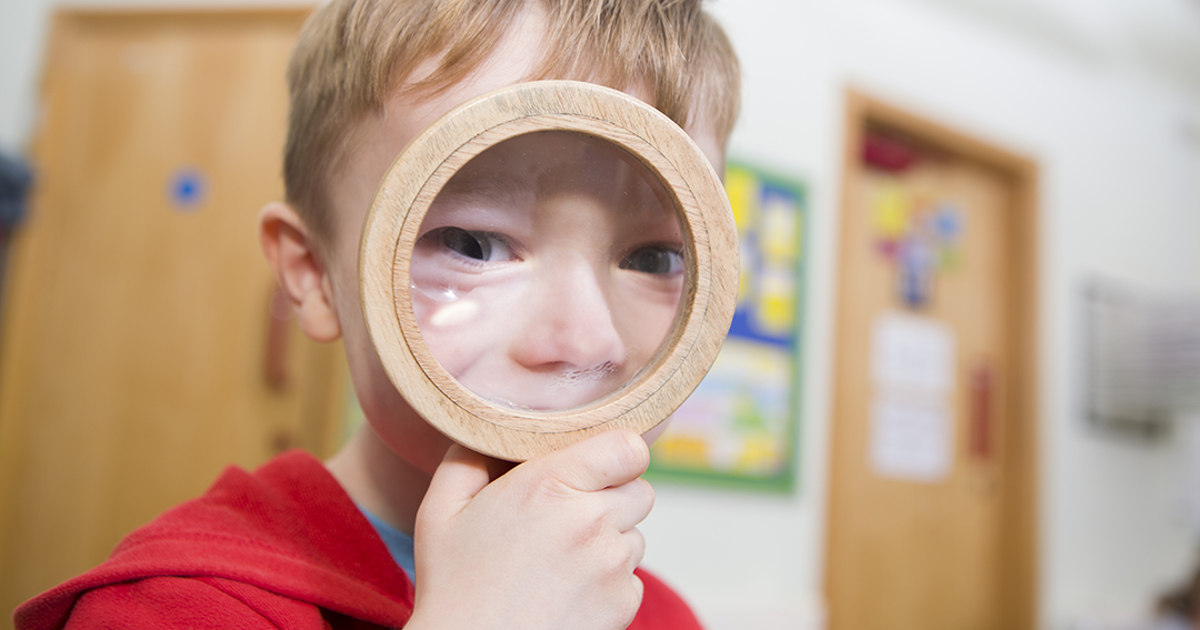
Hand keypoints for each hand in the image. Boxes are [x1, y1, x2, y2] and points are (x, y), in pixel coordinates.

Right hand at [407, 430, 653, 629]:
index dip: (618, 455)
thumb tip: (486, 434)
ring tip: (563, 559)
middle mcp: (589, 520)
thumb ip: (465, 459)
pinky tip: (569, 589)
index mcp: (549, 485)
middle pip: (639, 490)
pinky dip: (611, 581)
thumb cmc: (453, 587)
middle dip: (613, 497)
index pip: (628, 448)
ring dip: (612, 540)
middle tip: (573, 515)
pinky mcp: (622, 603)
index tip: (598, 467)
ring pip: (636, 534)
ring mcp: (611, 564)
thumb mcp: (440, 512)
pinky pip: (633, 577)